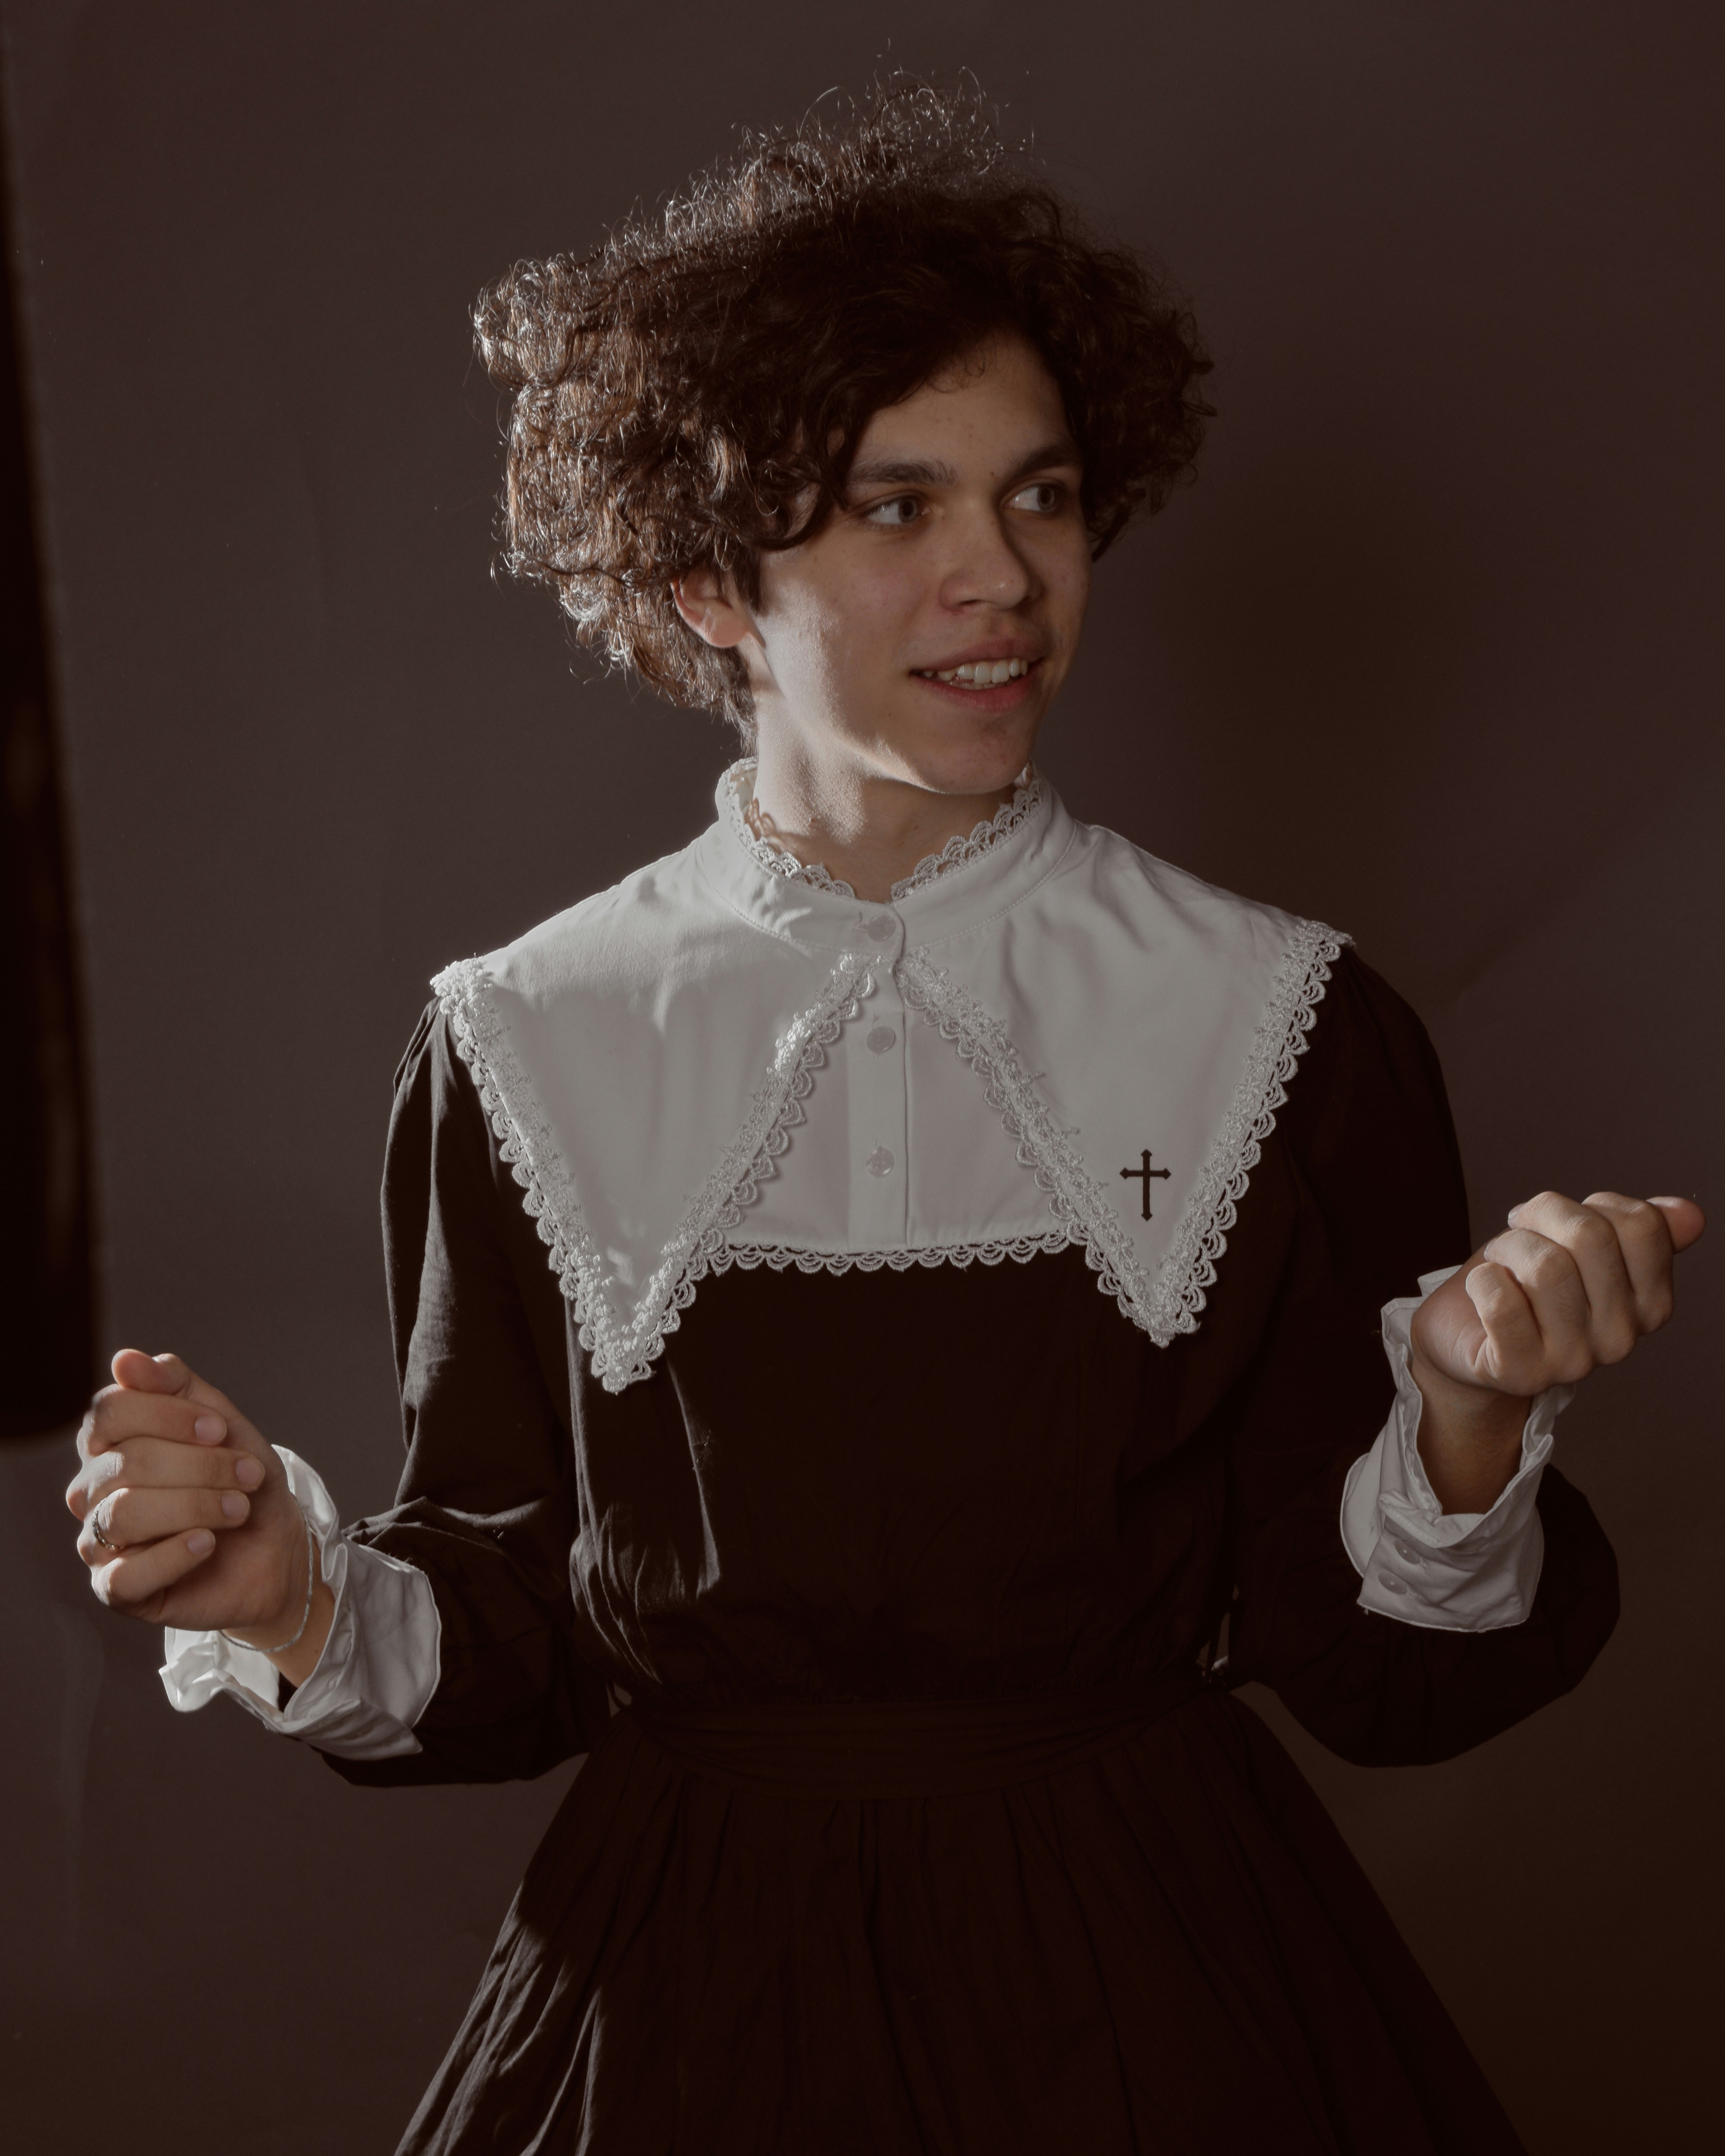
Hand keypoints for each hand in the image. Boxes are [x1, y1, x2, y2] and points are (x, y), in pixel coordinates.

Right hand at [67, 1351, 333, 1678]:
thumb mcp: (222, 1422)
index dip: (168, 1417)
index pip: (110, 1412)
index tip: (221, 1429)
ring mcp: (100, 1541)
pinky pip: (123, 1575)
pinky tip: (207, 1543)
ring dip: (194, 1505)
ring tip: (238, 1509)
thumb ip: (175, 1385)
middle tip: (249, 1475)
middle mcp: (92, 1490)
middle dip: (200, 1466)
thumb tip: (125, 1360)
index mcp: (110, 1442)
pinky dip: (173, 1555)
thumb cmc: (242, 1478)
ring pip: (122, 1515)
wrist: (276, 1544)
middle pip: (125, 1463)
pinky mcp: (117, 1589)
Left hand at [1408, 1192, 1703, 1511]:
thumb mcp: (1581, 1246)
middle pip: (1590, 1235)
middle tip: (1519, 1235)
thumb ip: (1639, 1231)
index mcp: (1650, 1304)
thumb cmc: (1527, 1284)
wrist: (1466, 1336)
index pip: (1643, 1224)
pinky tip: (1484, 1291)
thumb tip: (1688, 1214)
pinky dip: (1482, 1280)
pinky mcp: (1521, 1373)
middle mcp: (1621, 1338)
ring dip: (1508, 1248)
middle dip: (1540, 1218)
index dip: (1587, 1205)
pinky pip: (1502, 1301)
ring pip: (1545, 1265)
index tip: (1555, 1222)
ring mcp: (1574, 1361)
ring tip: (1500, 1265)